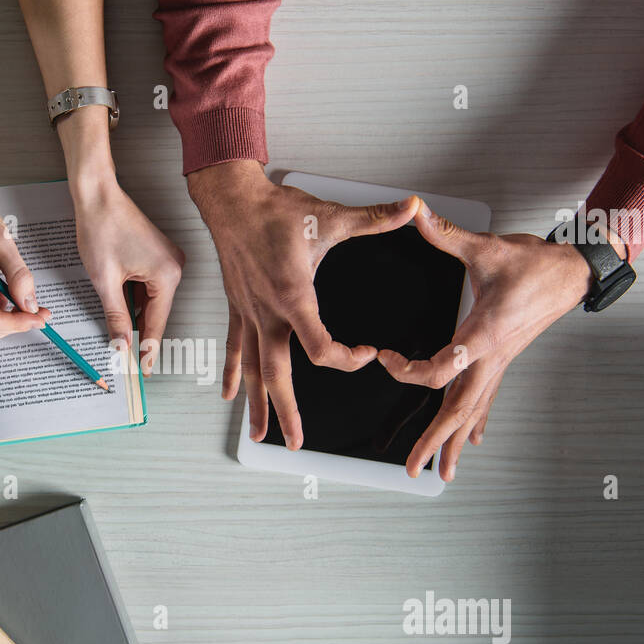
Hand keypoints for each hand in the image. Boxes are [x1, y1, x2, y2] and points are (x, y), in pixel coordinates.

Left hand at [72, 181, 185, 374]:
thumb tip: (122, 345)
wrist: (97, 195)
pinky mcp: (158, 255)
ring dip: (137, 316)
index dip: (148, 349)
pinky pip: (149, 286)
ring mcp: (168, 260)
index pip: (157, 323)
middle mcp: (174, 268)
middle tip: (130, 361)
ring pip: (152, 301)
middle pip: (157, 313)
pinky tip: (123, 310)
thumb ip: (116, 317)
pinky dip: (136, 299)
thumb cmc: (101, 228)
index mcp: (167, 275)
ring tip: (124, 339)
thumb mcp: (105, 281)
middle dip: (142, 334)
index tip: (143, 370)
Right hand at [186, 160, 420, 449]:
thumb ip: (375, 218)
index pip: (319, 348)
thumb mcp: (331, 216)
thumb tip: (413, 207)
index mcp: (293, 295)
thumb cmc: (276, 210)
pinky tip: (231, 397)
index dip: (345, 360)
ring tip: (259, 436)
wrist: (232, 200)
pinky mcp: (238, 308)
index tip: (367, 355)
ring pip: (252, 369)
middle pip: (276, 373)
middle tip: (295, 442)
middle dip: (286, 411)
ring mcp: (249, 313)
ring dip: (256, 404)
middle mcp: (268, 312)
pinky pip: (235, 349)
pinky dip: (233, 375)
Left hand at [377, 202, 609, 481]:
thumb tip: (415, 211)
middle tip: (414, 469)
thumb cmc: (532, 262)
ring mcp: (499, 363)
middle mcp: (491, 356)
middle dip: (436, 440)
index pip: (442, 368)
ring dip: (455, 443)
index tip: (385, 359)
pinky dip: (475, 423)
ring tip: (441, 475)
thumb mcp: (486, 247)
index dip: (410, 371)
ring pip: (473, 412)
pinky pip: (486, 399)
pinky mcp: (503, 360)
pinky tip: (473, 442)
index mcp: (483, 333)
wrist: (573, 271)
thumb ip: (446, 233)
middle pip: (459, 409)